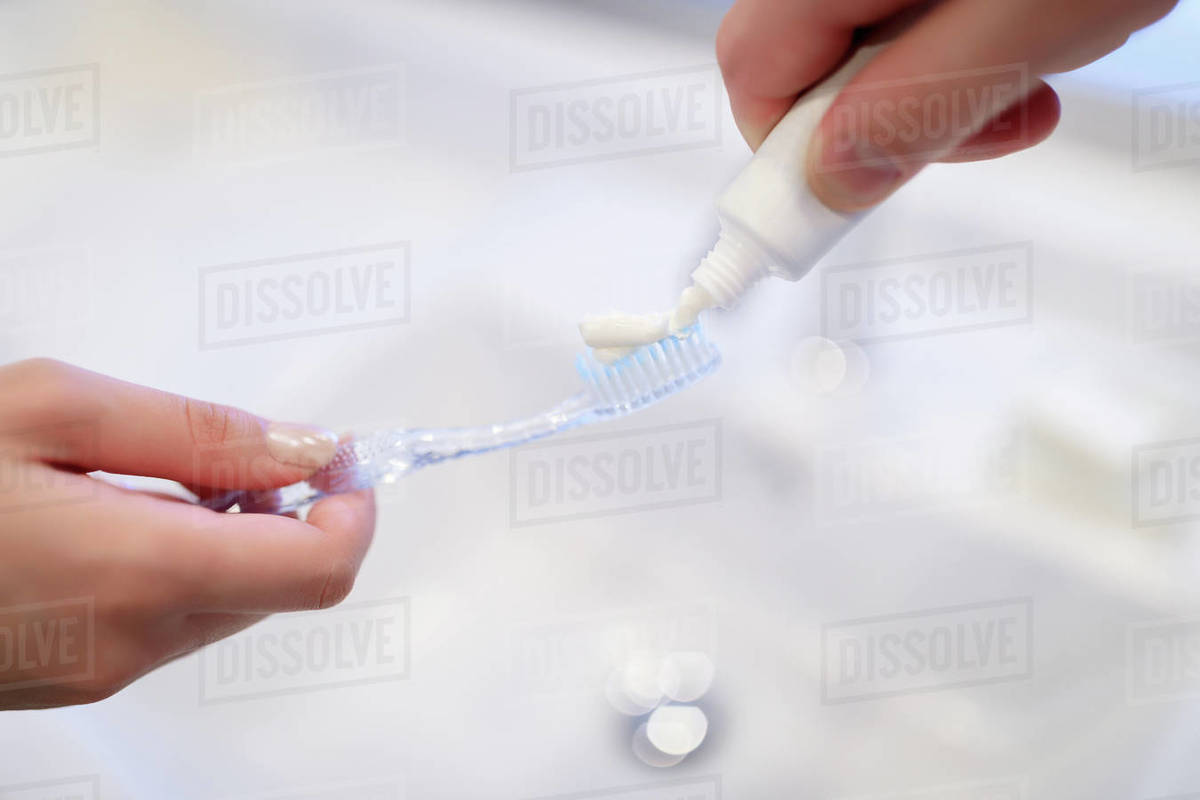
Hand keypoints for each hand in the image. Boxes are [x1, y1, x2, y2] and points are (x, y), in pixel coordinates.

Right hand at [0, 359, 374, 708]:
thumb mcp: (54, 411)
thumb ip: (198, 433)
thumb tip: (302, 450)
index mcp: (142, 571)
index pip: (320, 568)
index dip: (352, 509)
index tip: (341, 460)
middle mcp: (131, 642)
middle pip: (278, 584)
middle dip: (285, 513)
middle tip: (237, 452)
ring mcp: (99, 672)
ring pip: (224, 602)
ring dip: (226, 539)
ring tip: (148, 478)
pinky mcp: (72, 680)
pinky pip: (166, 623)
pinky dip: (174, 568)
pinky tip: (109, 519)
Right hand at [716, 0, 1179, 210]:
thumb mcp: (1031, 18)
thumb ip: (922, 101)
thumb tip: (834, 178)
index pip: (753, 71)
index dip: (789, 153)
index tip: (837, 208)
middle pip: (806, 61)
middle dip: (884, 119)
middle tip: (968, 128)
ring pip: (868, 44)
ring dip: (941, 86)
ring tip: (1027, 73)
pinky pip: (917, 15)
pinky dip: (969, 44)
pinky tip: (1030, 33)